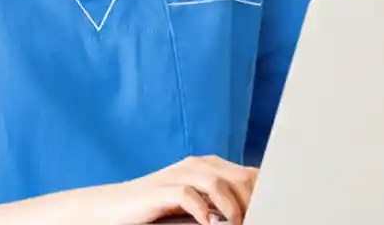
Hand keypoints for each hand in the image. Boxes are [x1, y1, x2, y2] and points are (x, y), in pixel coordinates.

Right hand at [103, 155, 259, 224]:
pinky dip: (203, 211)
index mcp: (211, 166)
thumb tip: (252, 214)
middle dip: (251, 202)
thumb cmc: (157, 211)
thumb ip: (220, 205)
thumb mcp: (196, 206)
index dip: (264, 193)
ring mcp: (178, 175)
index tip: (270, 212)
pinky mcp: (160, 190)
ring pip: (218, 183)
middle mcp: (197, 165)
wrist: (113, 209)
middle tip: (254, 221)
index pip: (250, 174)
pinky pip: (188, 195)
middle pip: (239, 177)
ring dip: (232, 208)